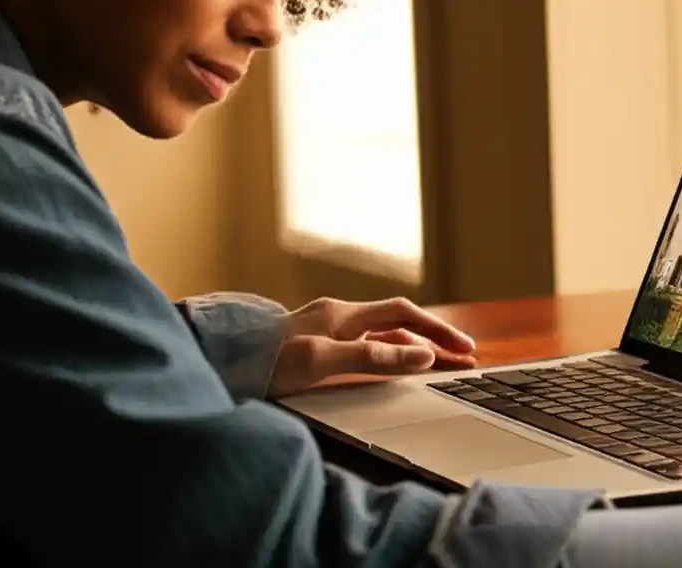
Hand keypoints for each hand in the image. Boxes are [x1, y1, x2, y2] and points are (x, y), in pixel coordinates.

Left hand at [268, 297, 477, 396]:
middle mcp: (336, 317)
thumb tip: (422, 355)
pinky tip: (391, 367)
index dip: (438, 330)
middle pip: (397, 322)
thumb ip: (373, 357)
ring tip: (437, 364)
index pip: (404, 313)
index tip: (465, 350)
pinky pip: (363, 345)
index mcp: (342, 314)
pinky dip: (388, 353)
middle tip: (463, 357)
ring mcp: (325, 331)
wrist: (216, 364)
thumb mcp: (322, 361)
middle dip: (433, 337)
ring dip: (412, 346)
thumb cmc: (264, 363)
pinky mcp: (314, 347)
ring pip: (381, 333)